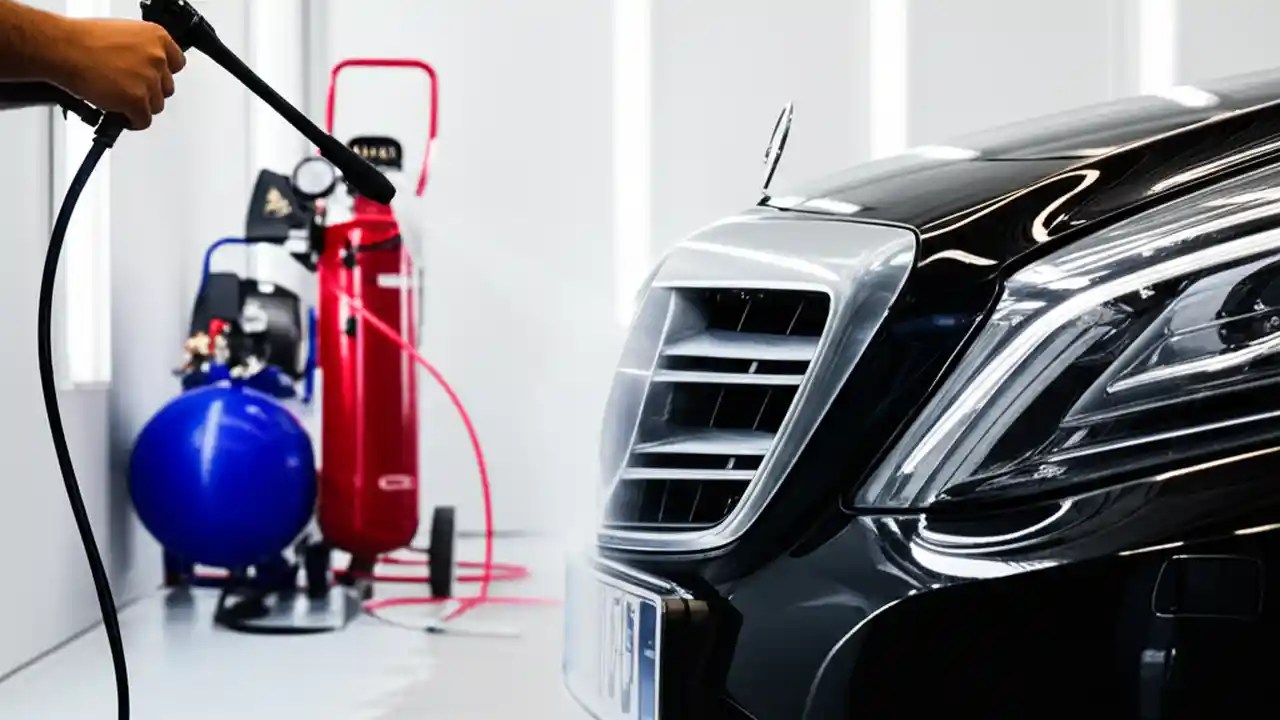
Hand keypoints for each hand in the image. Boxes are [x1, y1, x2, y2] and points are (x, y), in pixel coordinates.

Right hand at [52, 17, 185, 129]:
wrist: (62, 49)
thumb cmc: (82, 39)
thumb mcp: (122, 34)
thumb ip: (140, 50)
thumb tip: (144, 65)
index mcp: (157, 37)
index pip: (176, 63)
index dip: (162, 74)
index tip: (155, 80)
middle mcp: (157, 58)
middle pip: (166, 87)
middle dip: (149, 92)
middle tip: (130, 91)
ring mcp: (149, 80)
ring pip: (155, 105)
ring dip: (139, 106)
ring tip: (119, 101)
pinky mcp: (137, 101)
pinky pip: (143, 121)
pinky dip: (133, 122)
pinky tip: (120, 116)